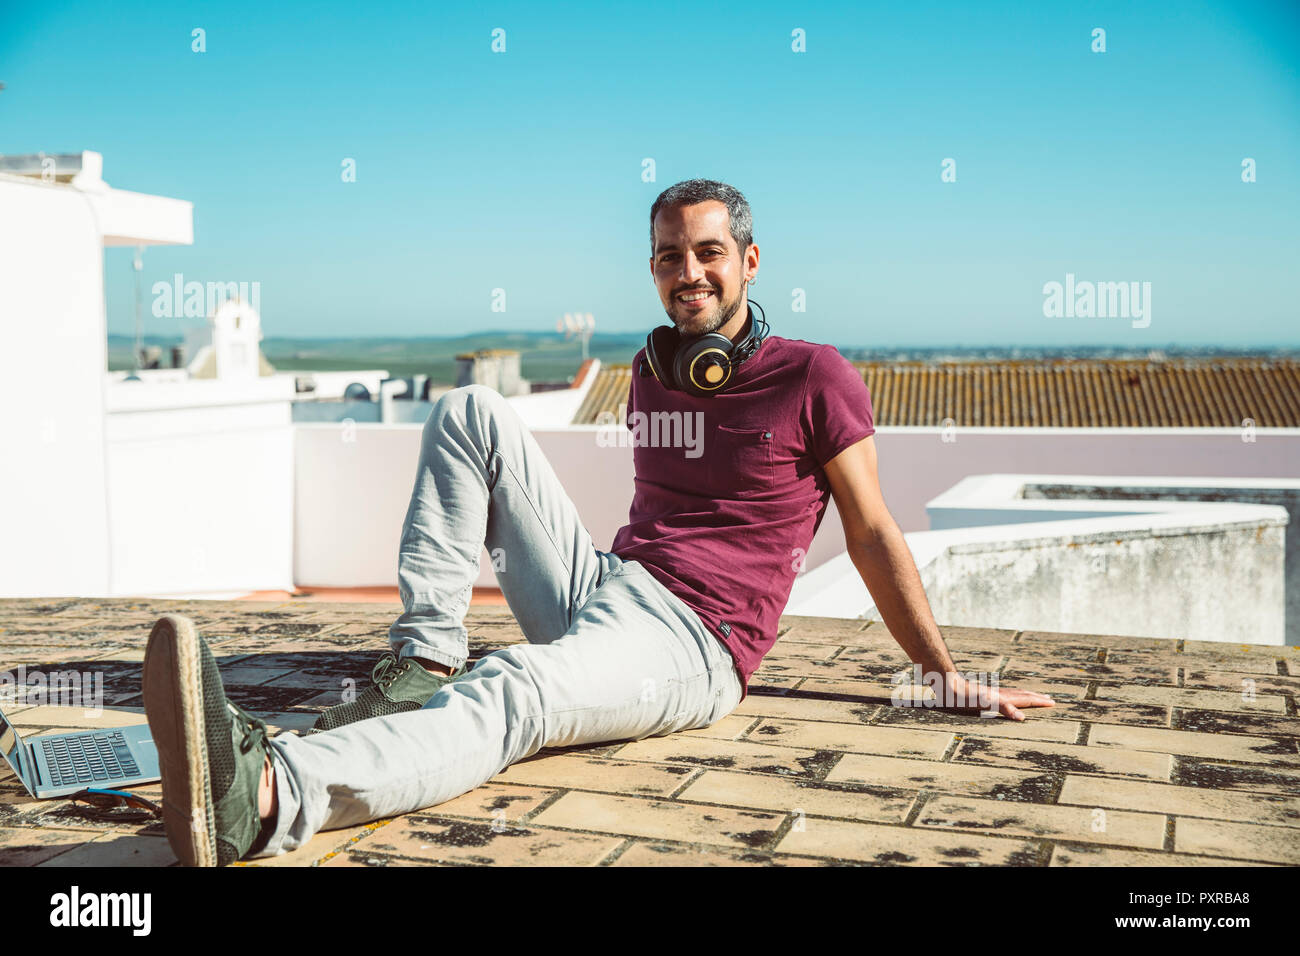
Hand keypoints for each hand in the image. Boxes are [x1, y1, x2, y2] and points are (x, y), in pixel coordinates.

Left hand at [938, 672, 1054, 721]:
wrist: (945, 684)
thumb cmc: (963, 696)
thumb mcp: (985, 702)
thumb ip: (1004, 707)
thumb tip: (1022, 718)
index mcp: (1001, 697)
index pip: (1025, 699)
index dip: (1038, 702)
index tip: (1053, 703)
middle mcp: (997, 694)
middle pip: (1021, 695)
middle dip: (1035, 698)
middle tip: (1048, 699)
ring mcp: (988, 693)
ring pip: (1011, 694)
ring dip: (1023, 697)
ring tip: (1030, 697)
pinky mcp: (979, 694)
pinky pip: (999, 697)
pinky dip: (1007, 699)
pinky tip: (1002, 700)